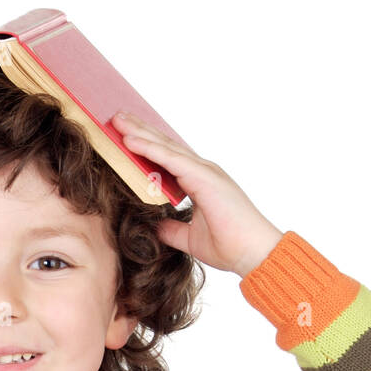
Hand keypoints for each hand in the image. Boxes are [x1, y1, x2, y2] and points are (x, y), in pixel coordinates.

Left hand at [111, 112, 283, 277]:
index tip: (125, 134)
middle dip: (141, 130)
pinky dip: (150, 148)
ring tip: (117, 120)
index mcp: (200, 182)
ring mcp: (205, 172)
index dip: (148, 145)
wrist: (254, 254)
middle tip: (117, 117)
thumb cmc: (230, 246)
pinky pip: (171, 159)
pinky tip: (131, 140)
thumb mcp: (190, 238)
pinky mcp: (204, 178)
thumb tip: (153, 227)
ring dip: (140, 133)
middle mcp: (202, 171)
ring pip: (166, 147)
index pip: (168, 158)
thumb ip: (172, 229)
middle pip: (165, 146)